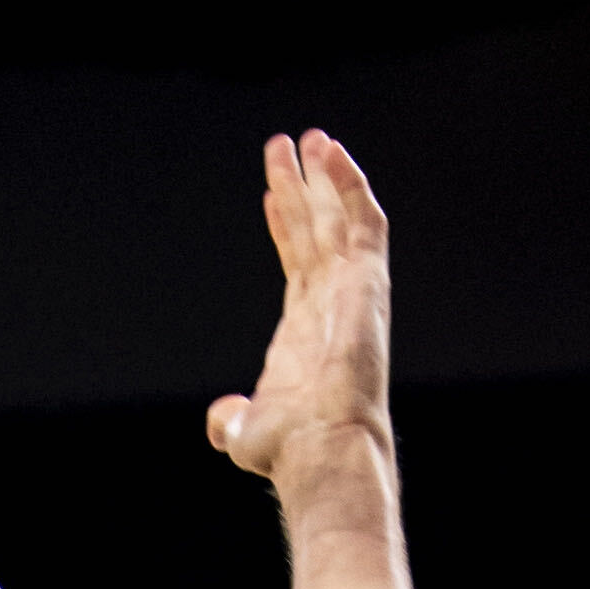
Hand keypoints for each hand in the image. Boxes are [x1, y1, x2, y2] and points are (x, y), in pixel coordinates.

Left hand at [206, 130, 394, 494]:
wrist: (322, 448)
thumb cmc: (290, 451)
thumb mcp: (245, 433)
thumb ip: (230, 420)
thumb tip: (221, 417)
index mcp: (304, 330)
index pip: (297, 263)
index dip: (285, 226)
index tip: (272, 193)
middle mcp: (330, 304)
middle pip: (316, 230)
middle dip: (302, 188)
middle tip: (284, 145)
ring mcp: (352, 289)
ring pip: (340, 216)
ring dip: (326, 176)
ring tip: (309, 138)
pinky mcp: (368, 281)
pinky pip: (364, 220)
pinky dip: (350, 183)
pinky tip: (330, 152)